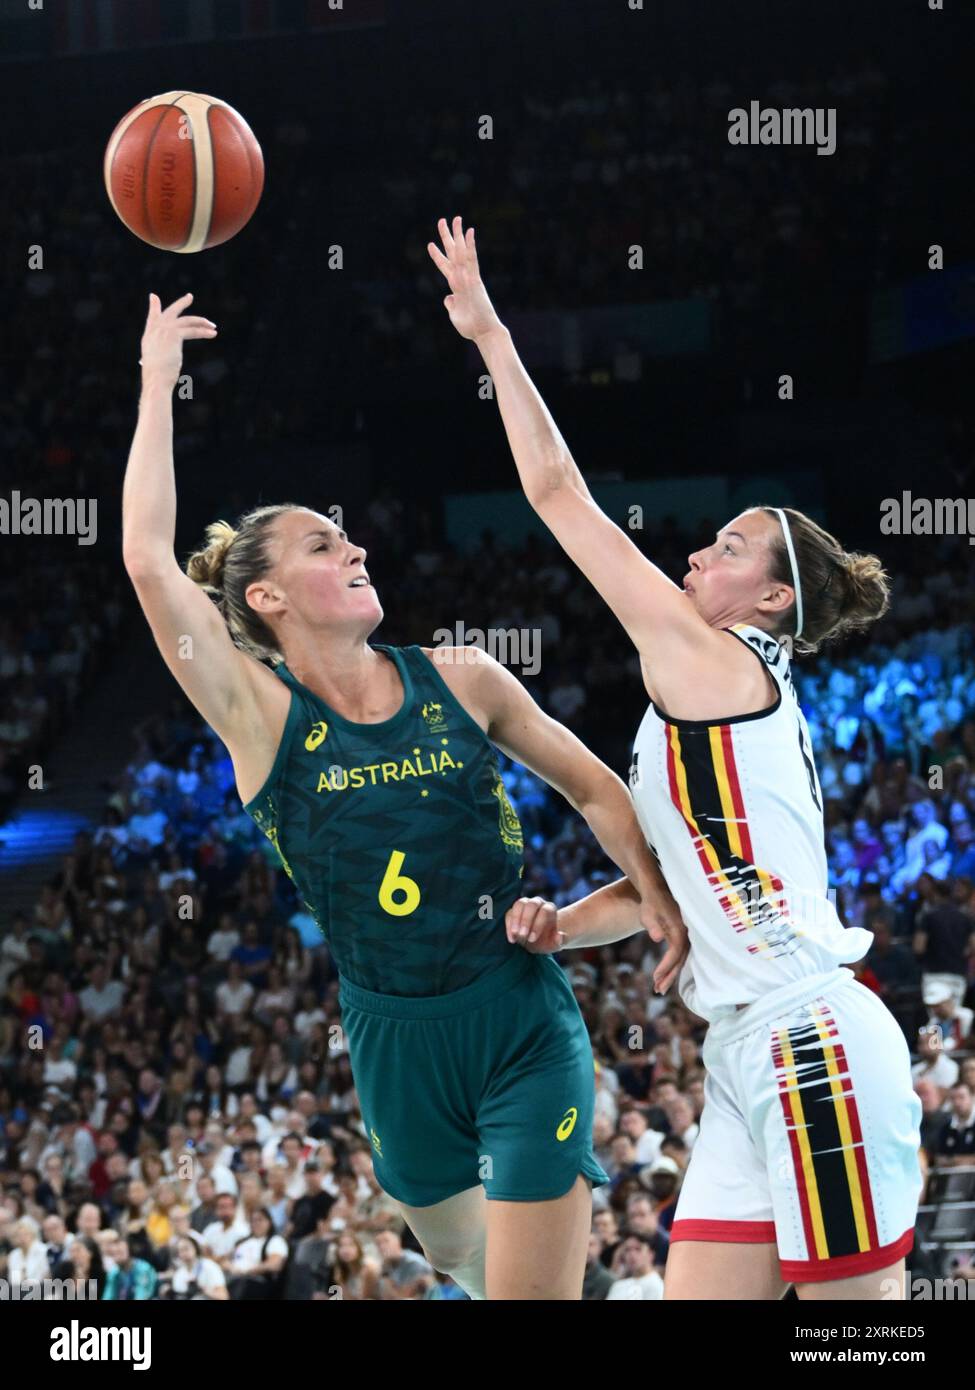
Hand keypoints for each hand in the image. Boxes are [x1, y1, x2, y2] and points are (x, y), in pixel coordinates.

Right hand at [139, 292, 216, 389]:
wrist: (156, 377)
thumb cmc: (156, 375)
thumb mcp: (155, 361)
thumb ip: (160, 353)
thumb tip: (157, 359)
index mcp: (149, 335)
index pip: (152, 317)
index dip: (154, 306)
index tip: (154, 296)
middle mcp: (156, 329)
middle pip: (171, 312)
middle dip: (181, 303)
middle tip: (190, 296)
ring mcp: (165, 330)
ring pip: (187, 320)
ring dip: (201, 322)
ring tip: (212, 325)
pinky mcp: (175, 334)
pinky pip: (192, 330)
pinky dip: (204, 332)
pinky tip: (213, 333)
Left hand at [426, 215, 503, 341]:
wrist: (484, 332)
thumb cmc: (471, 326)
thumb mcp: (455, 314)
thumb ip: (451, 304)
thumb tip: (448, 298)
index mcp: (456, 286)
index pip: (446, 267)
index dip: (437, 255)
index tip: (430, 244)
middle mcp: (462, 278)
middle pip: (453, 253)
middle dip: (447, 237)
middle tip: (442, 220)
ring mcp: (469, 278)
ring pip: (462, 252)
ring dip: (458, 235)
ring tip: (456, 218)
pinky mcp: (475, 281)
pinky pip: (472, 260)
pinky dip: (470, 246)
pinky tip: (469, 232)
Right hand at [505, 896, 563, 952]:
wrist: (536, 940)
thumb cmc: (546, 941)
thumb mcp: (554, 945)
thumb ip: (559, 941)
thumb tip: (560, 936)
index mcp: (550, 909)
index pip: (545, 911)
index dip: (538, 924)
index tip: (532, 939)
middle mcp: (538, 903)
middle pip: (532, 904)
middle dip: (526, 920)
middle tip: (522, 935)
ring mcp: (525, 904)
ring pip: (519, 904)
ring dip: (516, 919)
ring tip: (515, 934)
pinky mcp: (514, 910)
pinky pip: (509, 913)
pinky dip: (509, 925)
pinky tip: (512, 939)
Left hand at [639, 881, 688, 994]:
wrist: (656, 888)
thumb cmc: (650, 901)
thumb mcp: (647, 912)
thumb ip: (652, 925)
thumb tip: (657, 938)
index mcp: (680, 929)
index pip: (675, 954)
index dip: (666, 967)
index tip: (655, 978)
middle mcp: (687, 933)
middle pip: (680, 960)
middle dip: (669, 976)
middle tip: (657, 991)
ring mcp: (687, 934)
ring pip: (681, 958)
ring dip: (671, 973)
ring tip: (658, 987)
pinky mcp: (683, 934)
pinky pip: (680, 954)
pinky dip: (672, 965)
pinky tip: (664, 974)